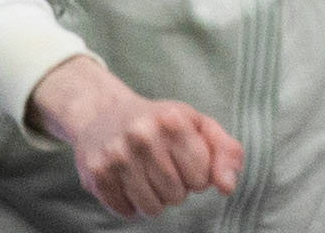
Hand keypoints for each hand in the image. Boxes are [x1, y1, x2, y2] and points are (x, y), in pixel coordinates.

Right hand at [29, 61, 241, 220]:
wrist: (103, 113)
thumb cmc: (162, 123)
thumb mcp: (199, 125)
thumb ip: (226, 152)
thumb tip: (228, 188)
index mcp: (173, 121)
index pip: (201, 177)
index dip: (198, 175)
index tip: (188, 161)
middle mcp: (142, 137)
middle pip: (177, 195)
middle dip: (177, 188)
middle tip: (165, 168)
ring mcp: (116, 157)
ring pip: (152, 208)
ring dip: (156, 200)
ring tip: (149, 177)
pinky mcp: (96, 176)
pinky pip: (126, 212)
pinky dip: (132, 205)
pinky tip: (129, 181)